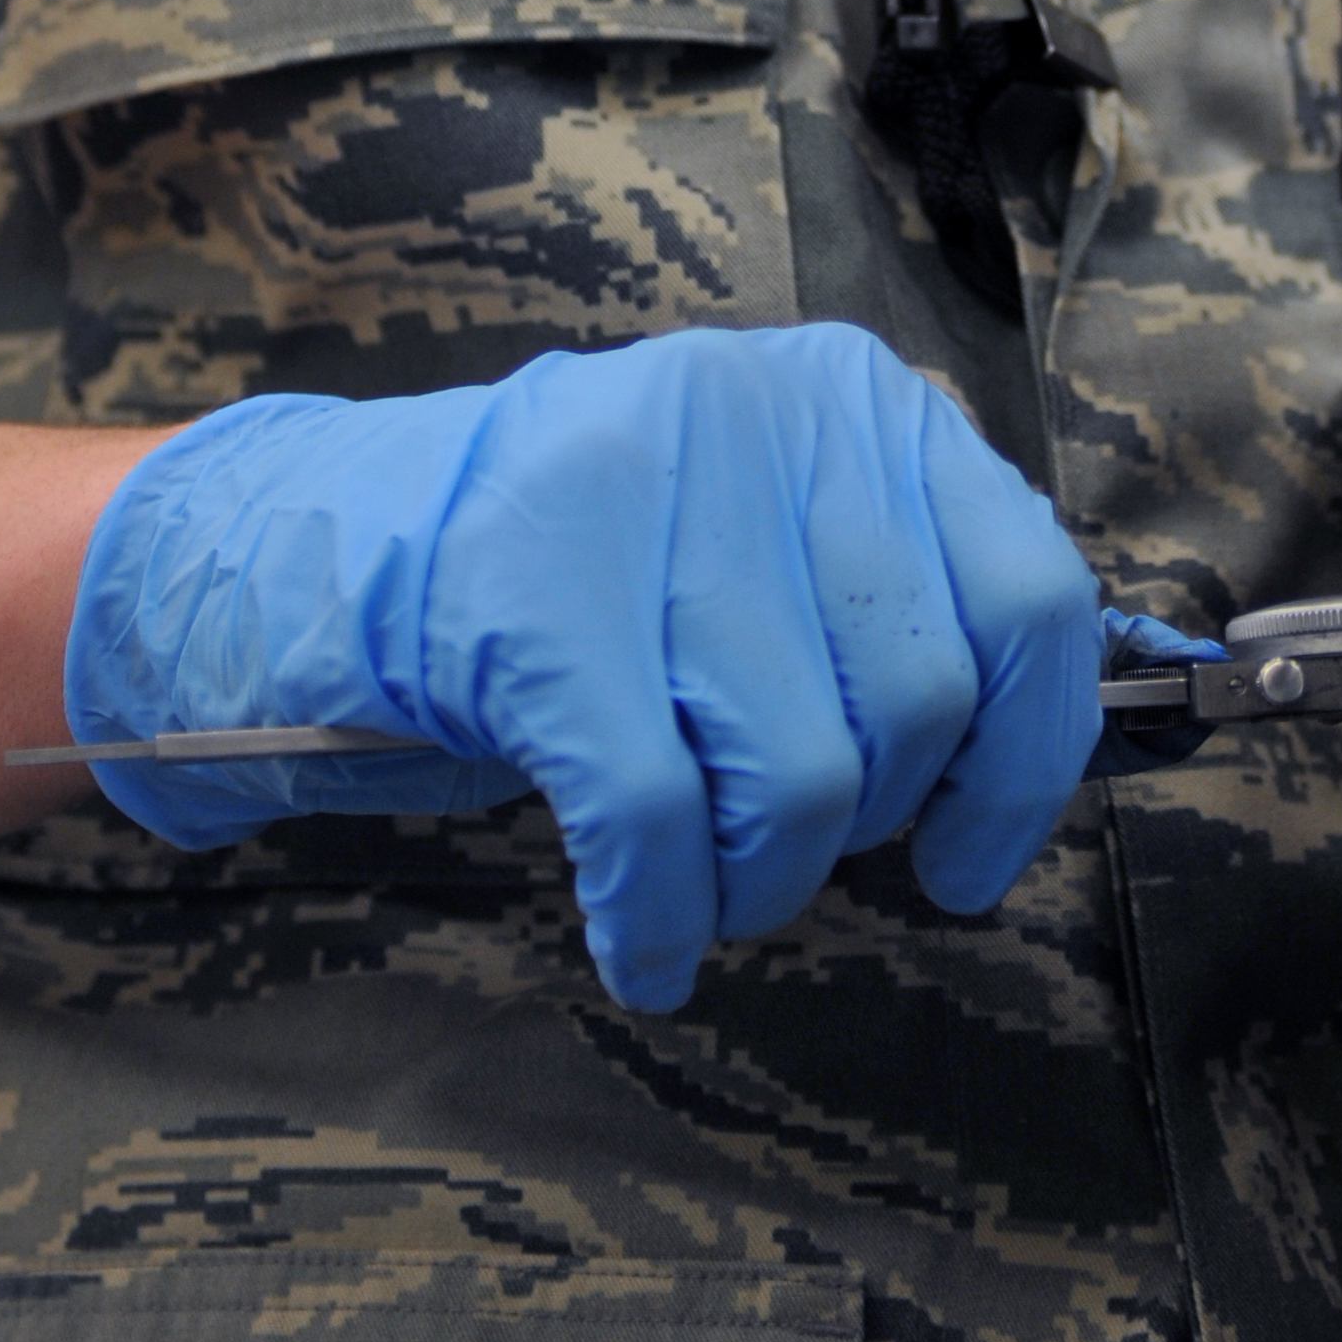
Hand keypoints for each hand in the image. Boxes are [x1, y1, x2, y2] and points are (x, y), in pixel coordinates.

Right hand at [66, 325, 1100, 1010]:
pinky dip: (659, 915)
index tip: (975, 854)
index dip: (1028, 757)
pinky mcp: (529, 599)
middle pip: (919, 700)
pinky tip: (638, 944)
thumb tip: (1034, 757)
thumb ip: (889, 605)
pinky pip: (657, 818)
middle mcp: (760, 415)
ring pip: (802, 773)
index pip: (1030, 591)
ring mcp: (640, 494)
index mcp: (846, 398)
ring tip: (695, 883)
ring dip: (755, 881)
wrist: (308, 554)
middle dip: (861, 826)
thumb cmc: (562, 580)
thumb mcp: (752, 542)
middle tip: (771, 848)